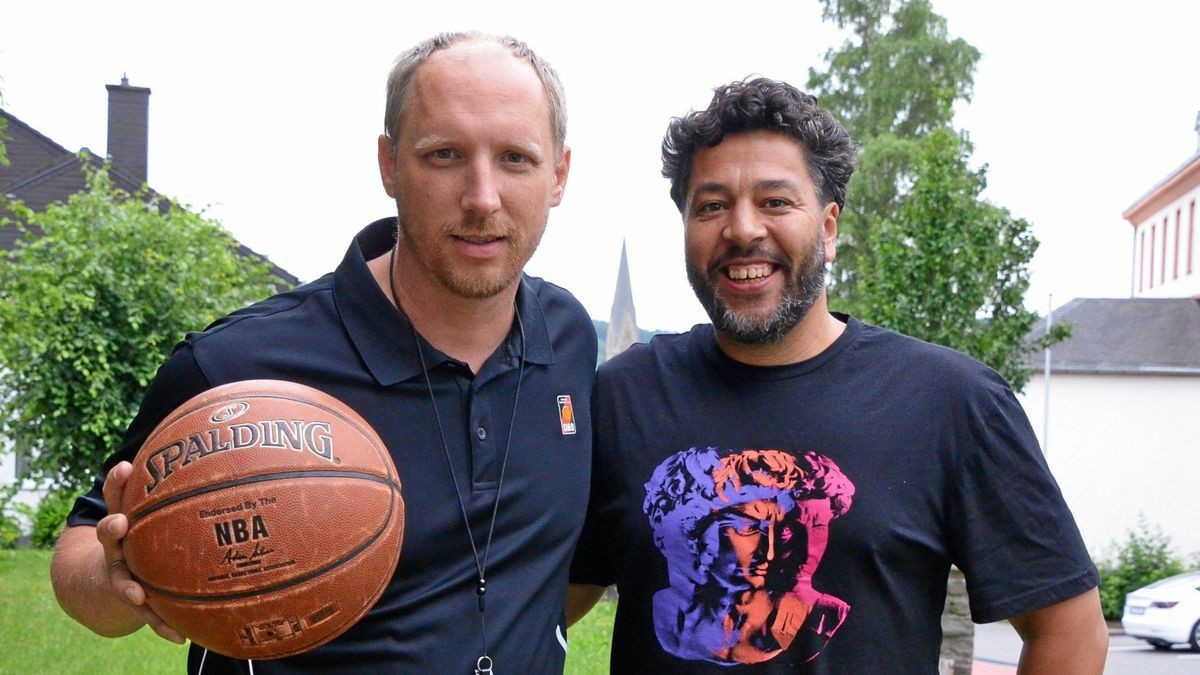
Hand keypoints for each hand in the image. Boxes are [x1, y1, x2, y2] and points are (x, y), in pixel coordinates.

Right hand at [98, 461, 185, 643]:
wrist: (119, 579)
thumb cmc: (153, 537)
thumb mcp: (162, 516)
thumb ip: (189, 494)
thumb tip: (236, 461)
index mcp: (125, 518)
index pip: (117, 495)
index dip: (117, 481)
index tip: (124, 466)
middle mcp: (118, 545)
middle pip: (108, 533)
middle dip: (111, 526)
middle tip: (119, 522)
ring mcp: (121, 573)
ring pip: (120, 579)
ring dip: (127, 586)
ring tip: (136, 594)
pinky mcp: (133, 600)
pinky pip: (148, 616)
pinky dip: (162, 626)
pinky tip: (180, 638)